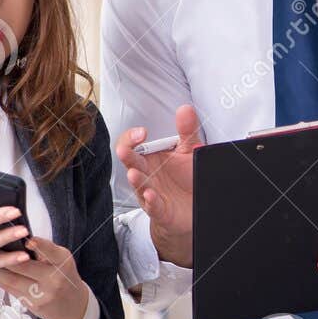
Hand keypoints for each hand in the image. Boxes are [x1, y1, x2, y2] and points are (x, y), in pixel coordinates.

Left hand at [0, 237, 89, 318]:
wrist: (71, 306)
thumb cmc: (63, 276)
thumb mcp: (61, 259)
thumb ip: (44, 249)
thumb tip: (18, 238)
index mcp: (63, 264)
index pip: (51, 253)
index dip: (39, 246)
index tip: (28, 240)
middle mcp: (53, 281)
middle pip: (24, 267)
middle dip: (3, 255)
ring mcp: (40, 295)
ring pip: (10, 278)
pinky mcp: (29, 304)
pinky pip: (7, 288)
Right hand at [115, 104, 201, 266]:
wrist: (192, 207)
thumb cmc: (185, 178)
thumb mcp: (188, 151)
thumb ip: (187, 131)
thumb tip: (185, 108)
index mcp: (149, 158)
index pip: (131, 145)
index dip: (131, 138)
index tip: (141, 132)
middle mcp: (146, 174)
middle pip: (131, 163)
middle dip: (127, 156)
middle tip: (125, 150)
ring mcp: (150, 192)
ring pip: (139, 185)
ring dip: (136, 180)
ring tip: (134, 174)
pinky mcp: (160, 210)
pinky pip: (153, 206)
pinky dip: (151, 201)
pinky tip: (151, 195)